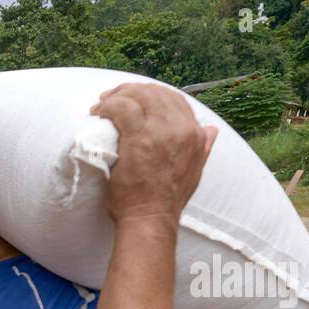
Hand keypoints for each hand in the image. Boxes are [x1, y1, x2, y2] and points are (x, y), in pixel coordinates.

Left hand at [90, 83, 216, 227]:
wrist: (151, 218)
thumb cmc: (167, 200)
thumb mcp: (194, 170)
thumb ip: (202, 147)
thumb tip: (211, 130)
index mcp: (195, 134)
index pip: (175, 99)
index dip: (152, 94)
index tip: (134, 99)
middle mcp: (181, 128)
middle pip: (155, 93)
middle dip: (131, 90)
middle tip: (111, 98)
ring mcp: (160, 131)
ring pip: (137, 96)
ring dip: (116, 96)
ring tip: (101, 104)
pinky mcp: (138, 137)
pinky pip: (121, 108)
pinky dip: (108, 106)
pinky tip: (98, 112)